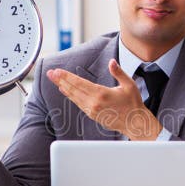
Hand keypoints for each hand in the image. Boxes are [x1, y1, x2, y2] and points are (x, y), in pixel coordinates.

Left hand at [46, 59, 162, 140]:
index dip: (67, 76)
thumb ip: (118, 72)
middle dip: (60, 80)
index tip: (57, 71)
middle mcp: (94, 102)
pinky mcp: (92, 115)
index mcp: (101, 94)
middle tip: (50, 73)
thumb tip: (112, 62)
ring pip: (74, 97)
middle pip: (73, 89)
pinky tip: (65, 90)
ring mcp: (92, 110)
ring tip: (55, 80)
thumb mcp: (129, 85)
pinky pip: (78, 103)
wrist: (134, 122)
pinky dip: (70, 96)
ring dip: (63, 87)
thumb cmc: (133, 103)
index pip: (79, 83)